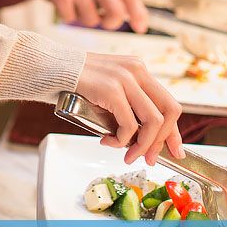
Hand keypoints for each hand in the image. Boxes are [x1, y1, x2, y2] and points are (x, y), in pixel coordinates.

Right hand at [46, 0, 147, 32]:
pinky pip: (71, 18)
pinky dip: (67, 13)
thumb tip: (131, 14)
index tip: (141, 28)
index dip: (138, 13)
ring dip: (84, 16)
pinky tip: (63, 0)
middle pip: (115, 12)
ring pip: (91, 20)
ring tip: (76, 1)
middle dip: (111, 22)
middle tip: (104, 20)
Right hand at [75, 51, 184, 165]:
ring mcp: (125, 78)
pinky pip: (128, 125)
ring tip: (127, 155)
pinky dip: (121, 140)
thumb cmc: (77, 83)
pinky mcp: (111, 89)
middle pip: (169, 111)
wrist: (51, 68)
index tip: (175, 151)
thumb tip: (142, 141)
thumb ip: (129, 108)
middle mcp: (137, 70)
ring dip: (142, 145)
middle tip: (150, 159)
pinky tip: (107, 141)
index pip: (168, 103)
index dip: (174, 131)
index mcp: (139, 70)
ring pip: (153, 121)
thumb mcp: (110, 91)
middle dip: (162, 141)